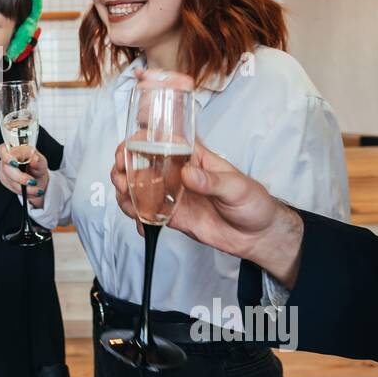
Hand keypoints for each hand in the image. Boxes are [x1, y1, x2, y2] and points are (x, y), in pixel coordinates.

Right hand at [0, 143, 48, 205]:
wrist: (37, 177)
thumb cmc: (37, 165)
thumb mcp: (41, 161)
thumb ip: (38, 159)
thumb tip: (34, 159)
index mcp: (13, 148)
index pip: (2, 150)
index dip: (7, 157)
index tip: (15, 164)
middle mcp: (6, 158)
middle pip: (6, 168)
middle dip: (20, 177)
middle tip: (32, 182)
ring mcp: (4, 170)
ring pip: (9, 180)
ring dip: (24, 187)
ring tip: (37, 190)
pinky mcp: (4, 180)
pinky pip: (11, 187)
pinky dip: (22, 191)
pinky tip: (31, 191)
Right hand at [112, 133, 304, 285]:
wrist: (257, 236)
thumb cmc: (253, 202)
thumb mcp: (237, 187)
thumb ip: (212, 181)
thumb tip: (188, 174)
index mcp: (193, 157)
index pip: (162, 140)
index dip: (140, 141)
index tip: (127, 150)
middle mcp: (178, 173)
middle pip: (142, 162)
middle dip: (124, 165)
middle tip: (120, 175)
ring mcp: (173, 194)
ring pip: (139, 186)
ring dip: (125, 189)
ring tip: (123, 195)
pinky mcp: (171, 215)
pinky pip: (146, 212)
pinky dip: (135, 214)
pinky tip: (137, 219)